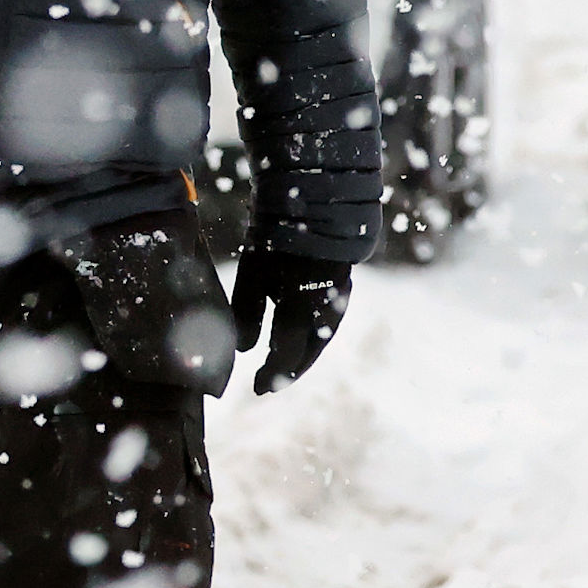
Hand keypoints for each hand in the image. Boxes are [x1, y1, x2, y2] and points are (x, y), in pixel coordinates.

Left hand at [233, 247, 350, 393]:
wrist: (314, 198)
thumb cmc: (276, 235)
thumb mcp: (253, 271)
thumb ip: (248, 312)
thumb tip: (245, 350)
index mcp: (301, 306)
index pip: (286, 354)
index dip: (272, 374)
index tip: (258, 388)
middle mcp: (326, 307)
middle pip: (309, 351)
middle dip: (290, 370)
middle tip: (272, 382)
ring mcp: (339, 296)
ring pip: (322, 338)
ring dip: (304, 354)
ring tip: (286, 365)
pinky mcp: (342, 285)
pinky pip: (328, 322)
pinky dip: (313, 335)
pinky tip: (302, 336)